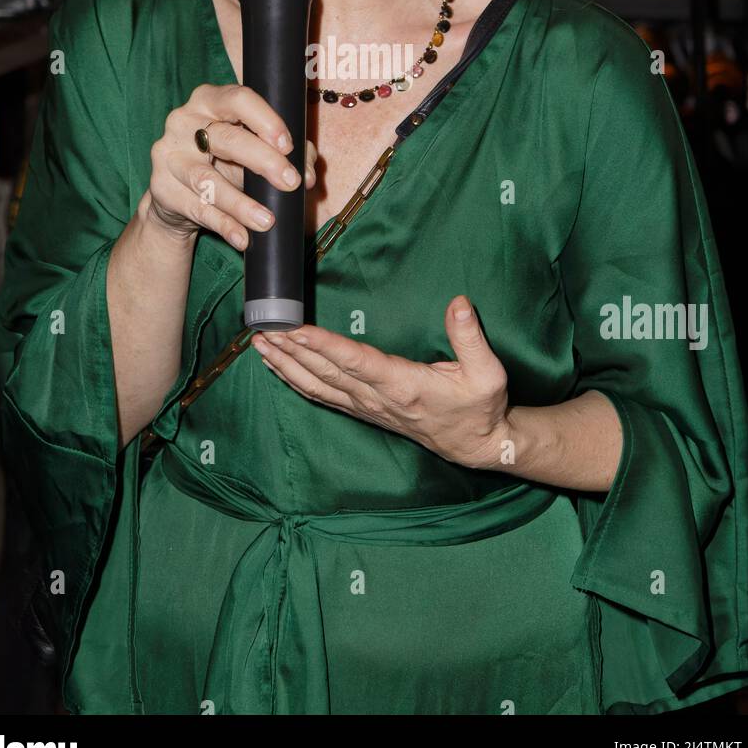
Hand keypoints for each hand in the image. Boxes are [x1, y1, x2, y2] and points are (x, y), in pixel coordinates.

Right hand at [143, 83, 316, 247]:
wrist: (178, 194)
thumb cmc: (225, 161)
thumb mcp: (254, 150)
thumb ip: (286, 152)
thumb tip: (308, 172)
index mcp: (211, 100)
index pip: (239, 98)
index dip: (266, 120)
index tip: (289, 145)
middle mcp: (184, 121)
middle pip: (226, 139)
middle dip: (263, 161)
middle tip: (291, 183)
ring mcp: (169, 155)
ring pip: (207, 180)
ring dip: (241, 203)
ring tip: (268, 221)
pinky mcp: (161, 188)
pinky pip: (196, 208)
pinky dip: (223, 225)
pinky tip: (243, 237)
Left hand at [251, 295, 513, 470]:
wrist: (476, 445)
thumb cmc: (480, 407)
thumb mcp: (488, 373)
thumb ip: (470, 338)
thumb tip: (459, 303)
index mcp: (405, 386)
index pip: (357, 363)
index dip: (325, 346)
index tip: (297, 330)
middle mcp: (378, 398)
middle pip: (326, 373)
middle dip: (291, 350)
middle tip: (262, 327)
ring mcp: (367, 407)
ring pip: (317, 386)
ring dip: (286, 365)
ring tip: (259, 343)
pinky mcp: (363, 410)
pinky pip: (322, 396)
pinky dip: (296, 381)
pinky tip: (278, 367)